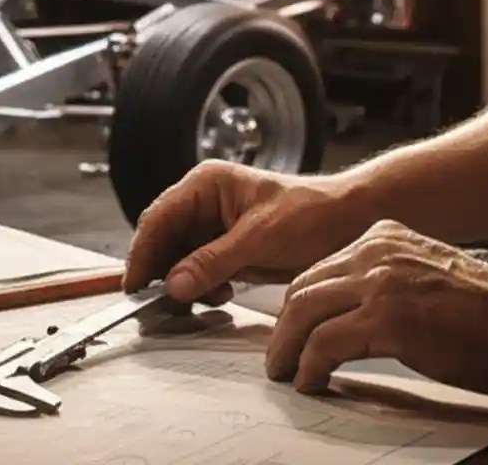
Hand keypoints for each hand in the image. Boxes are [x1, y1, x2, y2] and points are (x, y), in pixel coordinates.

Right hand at [122, 160, 365, 302]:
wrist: (351, 223)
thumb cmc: (313, 213)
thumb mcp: (260, 238)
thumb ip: (213, 261)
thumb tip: (174, 284)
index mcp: (205, 184)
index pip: (158, 218)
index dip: (142, 252)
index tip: (135, 285)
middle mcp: (204, 203)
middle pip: (163, 240)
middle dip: (163, 271)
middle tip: (163, 303)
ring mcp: (214, 227)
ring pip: (178, 259)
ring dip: (185, 282)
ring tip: (203, 298)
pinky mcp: (227, 249)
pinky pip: (199, 270)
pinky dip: (203, 287)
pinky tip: (221, 293)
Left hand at [266, 220, 487, 395]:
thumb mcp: (422, 274)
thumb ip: (384, 280)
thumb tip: (347, 312)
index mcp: (382, 237)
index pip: (318, 269)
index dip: (297, 306)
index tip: (290, 332)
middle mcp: (375, 252)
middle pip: (301, 289)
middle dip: (283, 329)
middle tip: (279, 357)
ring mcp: (378, 283)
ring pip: (303, 313)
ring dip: (287, 349)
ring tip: (286, 373)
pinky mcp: (386, 319)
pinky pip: (325, 343)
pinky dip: (309, 366)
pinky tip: (311, 381)